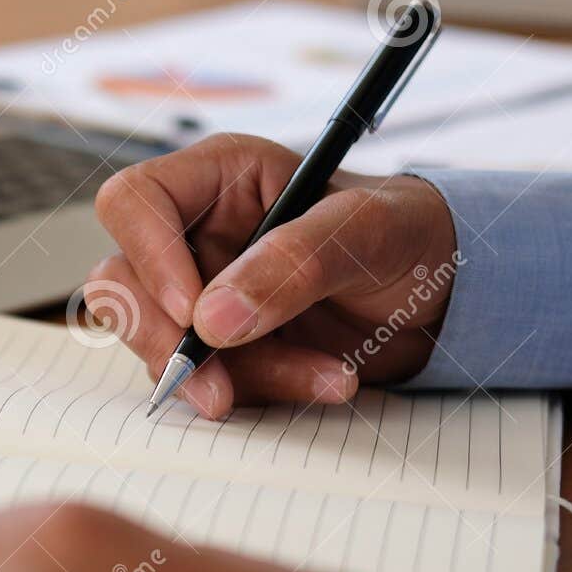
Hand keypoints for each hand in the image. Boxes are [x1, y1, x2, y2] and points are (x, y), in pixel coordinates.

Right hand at [89, 134, 457, 417]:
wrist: (447, 296)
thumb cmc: (411, 235)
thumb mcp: (371, 231)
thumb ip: (295, 262)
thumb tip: (213, 319)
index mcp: (219, 178)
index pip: (134, 203)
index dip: (148, 257)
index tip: (194, 315)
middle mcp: (196, 234)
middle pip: (123, 286)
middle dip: (167, 344)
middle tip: (217, 389)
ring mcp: (202, 295)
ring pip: (161, 345)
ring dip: (233, 378)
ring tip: (321, 377)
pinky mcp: (222, 348)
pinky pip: (207, 381)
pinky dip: (263, 393)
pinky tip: (325, 381)